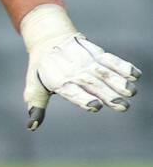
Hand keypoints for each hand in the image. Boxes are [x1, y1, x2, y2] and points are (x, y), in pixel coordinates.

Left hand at [21, 4, 139, 129]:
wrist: (49, 39)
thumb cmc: (42, 69)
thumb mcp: (35, 87)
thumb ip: (37, 106)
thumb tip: (31, 127)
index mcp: (58, 80)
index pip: (72, 91)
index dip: (83, 98)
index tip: (95, 105)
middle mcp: (74, 71)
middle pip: (93, 84)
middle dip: (108, 94)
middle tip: (122, 106)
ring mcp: (86, 61)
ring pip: (104, 72)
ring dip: (119, 82)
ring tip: (132, 92)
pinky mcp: (96, 52)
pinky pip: (111, 59)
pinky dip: (123, 66)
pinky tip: (135, 75)